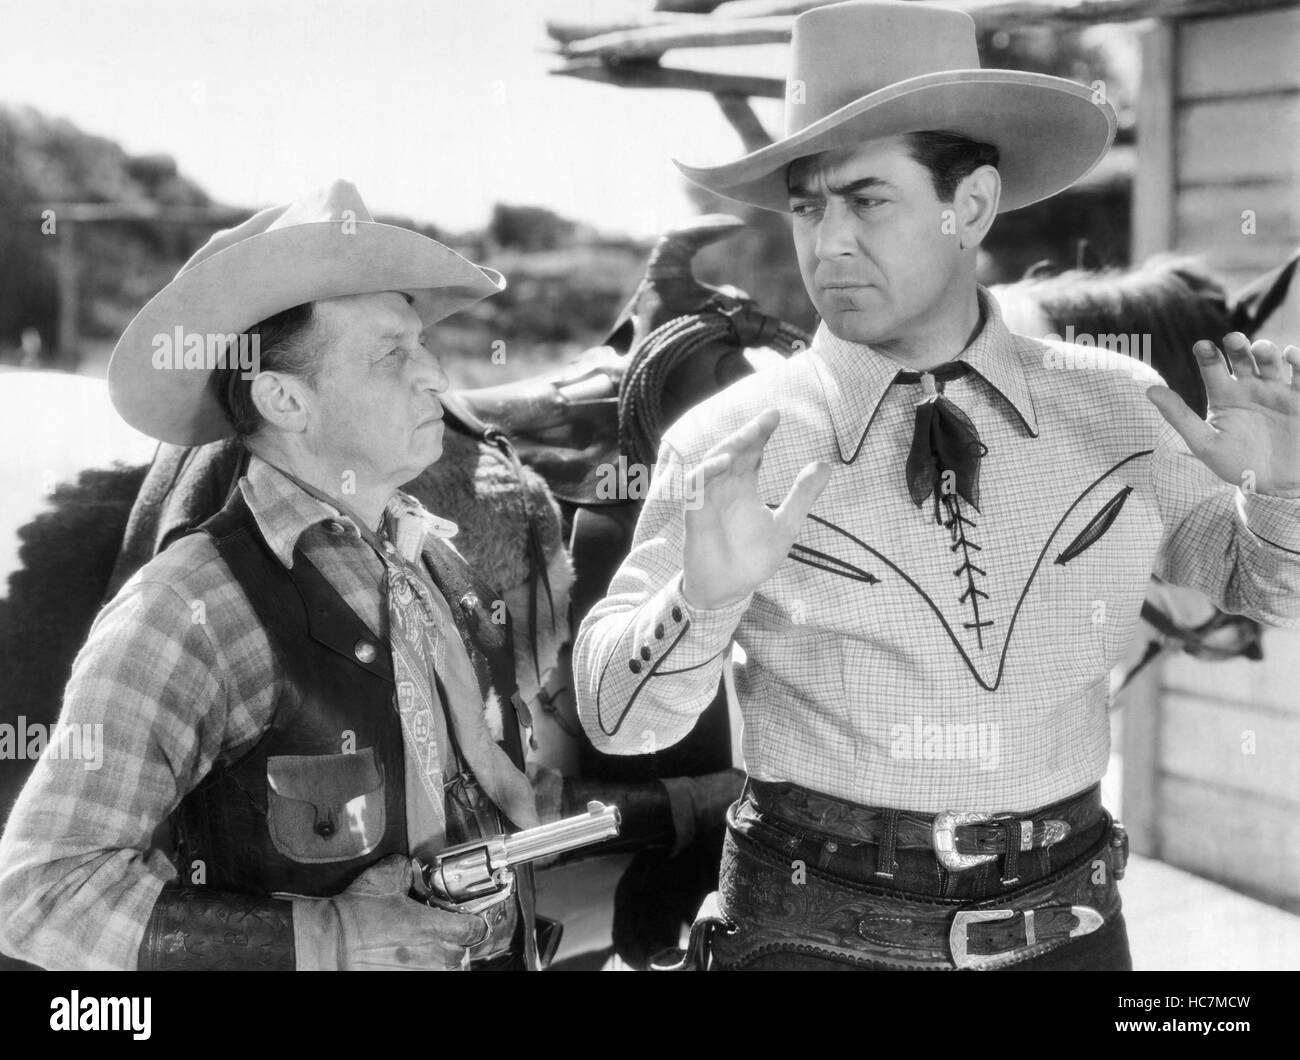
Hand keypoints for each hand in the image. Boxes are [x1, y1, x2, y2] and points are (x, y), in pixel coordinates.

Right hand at [293, 854, 488, 970]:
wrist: (326, 945)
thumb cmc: (354, 916)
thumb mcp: (384, 878)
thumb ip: (407, 870)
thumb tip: (412, 868)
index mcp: (435, 929)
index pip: (475, 929)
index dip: (470, 922)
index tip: (464, 920)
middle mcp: (434, 958)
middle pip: (461, 953)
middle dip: (449, 942)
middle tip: (429, 934)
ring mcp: (421, 976)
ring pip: (444, 969)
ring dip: (435, 960)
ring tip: (415, 950)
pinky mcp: (407, 985)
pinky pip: (424, 977)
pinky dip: (418, 970)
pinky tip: (402, 962)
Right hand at [681, 409, 830, 609]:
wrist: (730, 590)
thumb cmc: (752, 559)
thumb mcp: (786, 524)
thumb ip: (802, 496)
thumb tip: (826, 464)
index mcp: (743, 487)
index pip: (752, 453)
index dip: (761, 433)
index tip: (776, 415)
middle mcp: (724, 487)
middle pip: (733, 451)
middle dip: (749, 434)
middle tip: (768, 418)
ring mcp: (708, 499)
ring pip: (713, 463)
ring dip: (729, 447)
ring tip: (750, 434)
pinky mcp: (696, 515)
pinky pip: (696, 488)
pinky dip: (707, 472)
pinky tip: (724, 462)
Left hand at [1147, 334, 1299, 497]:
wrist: (1275, 485)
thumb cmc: (1236, 465)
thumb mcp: (1204, 442)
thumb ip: (1179, 416)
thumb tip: (1149, 390)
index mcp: (1223, 396)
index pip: (1212, 368)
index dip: (1207, 356)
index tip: (1202, 346)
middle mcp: (1248, 388)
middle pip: (1242, 358)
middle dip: (1238, 346)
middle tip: (1232, 339)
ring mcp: (1275, 391)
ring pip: (1270, 362)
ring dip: (1266, 351)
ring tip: (1260, 349)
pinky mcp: (1299, 398)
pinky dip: (1297, 361)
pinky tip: (1290, 354)